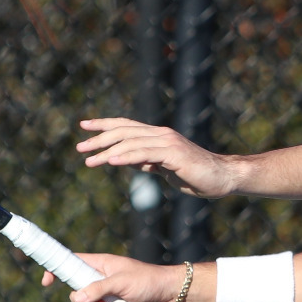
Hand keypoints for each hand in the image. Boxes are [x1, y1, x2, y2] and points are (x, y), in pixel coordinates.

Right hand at [40, 253, 190, 301]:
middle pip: (79, 298)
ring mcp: (111, 299)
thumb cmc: (148, 280)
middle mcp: (102, 282)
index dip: (57, 271)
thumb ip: (96, 289)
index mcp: (100, 266)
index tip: (46, 282)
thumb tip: (75, 299)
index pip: (71, 264)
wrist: (173, 296)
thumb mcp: (120, 281)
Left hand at [76, 118, 245, 197]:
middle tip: (79, 147)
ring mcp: (168, 142)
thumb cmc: (195, 175)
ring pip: (131, 142)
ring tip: (90, 160)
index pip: (126, 125)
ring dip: (107, 151)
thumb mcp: (164, 168)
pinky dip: (127, 156)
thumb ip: (146, 161)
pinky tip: (112, 161)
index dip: (104, 124)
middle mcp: (161, 134)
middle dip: (99, 138)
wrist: (222, 178)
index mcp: (158, 135)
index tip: (84, 126)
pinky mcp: (174, 154)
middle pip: (124, 131)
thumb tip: (124, 159)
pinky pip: (145, 154)